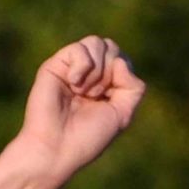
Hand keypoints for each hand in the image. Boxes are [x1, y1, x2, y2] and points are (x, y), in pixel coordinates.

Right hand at [9, 36, 144, 186]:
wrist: (57, 146)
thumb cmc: (89, 136)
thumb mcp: (122, 113)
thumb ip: (133, 87)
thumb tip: (121, 60)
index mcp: (107, 85)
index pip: (123, 60)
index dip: (123, 74)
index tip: (110, 98)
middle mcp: (90, 74)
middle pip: (112, 48)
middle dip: (111, 71)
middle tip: (95, 96)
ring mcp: (72, 67)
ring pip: (97, 43)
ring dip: (97, 70)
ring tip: (83, 92)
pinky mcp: (55, 64)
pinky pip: (79, 48)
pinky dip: (82, 65)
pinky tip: (74, 83)